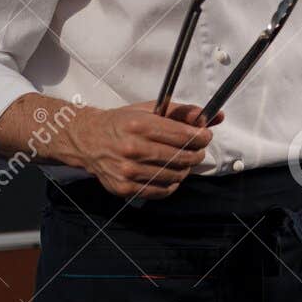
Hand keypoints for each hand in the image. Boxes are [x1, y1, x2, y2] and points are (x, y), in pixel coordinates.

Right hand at [64, 100, 224, 199]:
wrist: (88, 140)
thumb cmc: (122, 123)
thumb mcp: (149, 109)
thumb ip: (182, 112)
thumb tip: (213, 117)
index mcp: (140, 125)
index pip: (183, 136)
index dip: (201, 137)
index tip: (205, 136)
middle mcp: (133, 149)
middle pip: (182, 157)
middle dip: (197, 153)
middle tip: (197, 149)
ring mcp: (128, 171)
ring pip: (175, 176)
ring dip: (185, 169)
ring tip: (181, 161)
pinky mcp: (125, 188)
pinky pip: (161, 191)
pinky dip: (172, 184)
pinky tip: (169, 174)